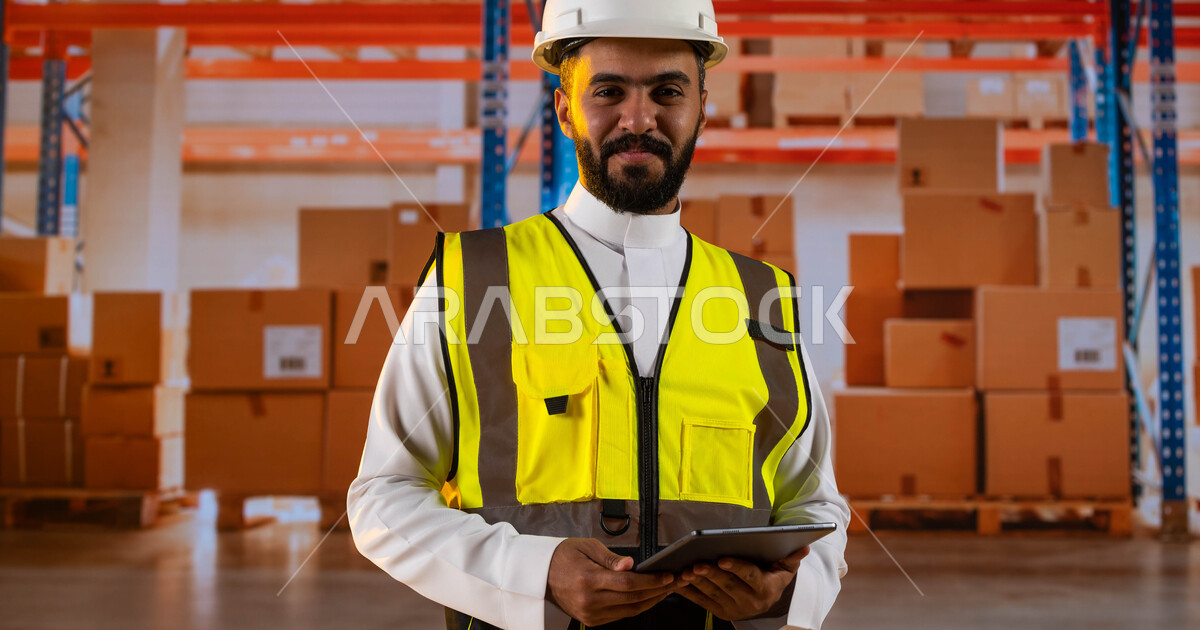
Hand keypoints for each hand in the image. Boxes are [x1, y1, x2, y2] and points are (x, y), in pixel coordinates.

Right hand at [546, 538, 679, 626]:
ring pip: (630, 610)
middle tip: (675, 581)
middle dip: (657, 591)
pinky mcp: (591, 620)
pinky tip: (648, 596)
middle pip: (632, 599)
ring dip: (651, 600)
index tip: (668, 576)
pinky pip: (620, 615)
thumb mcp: (586, 547)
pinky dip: (637, 607)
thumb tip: (631, 564)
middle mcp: (589, 600)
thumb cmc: (564, 556)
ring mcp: (590, 614)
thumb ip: (611, 558)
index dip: (651, 581)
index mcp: (588, 579)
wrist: (540, 575)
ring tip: (667, 589)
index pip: (628, 583)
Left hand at [677, 546, 810, 620]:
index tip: (722, 558)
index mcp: (765, 589)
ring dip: (698, 582)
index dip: (736, 567)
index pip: (749, 576)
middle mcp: (750, 602)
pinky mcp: (720, 613)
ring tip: (686, 570)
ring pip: (712, 594)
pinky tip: (679, 580)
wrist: (767, 602)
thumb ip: (792, 557)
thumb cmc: (774, 577)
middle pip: (727, 585)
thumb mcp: (786, 568)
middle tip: (697, 563)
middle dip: (711, 574)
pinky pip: (702, 602)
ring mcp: (734, 609)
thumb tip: (805, 547)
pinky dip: (689, 591)